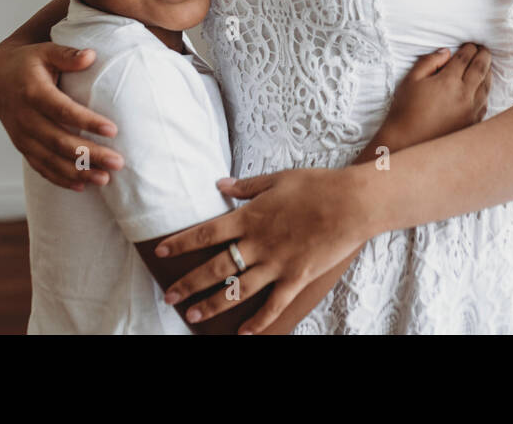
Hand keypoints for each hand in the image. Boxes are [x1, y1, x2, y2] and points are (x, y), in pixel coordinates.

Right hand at [0, 40, 123, 189]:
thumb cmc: (29, 62)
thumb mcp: (45, 51)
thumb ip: (68, 55)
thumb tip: (91, 55)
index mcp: (33, 93)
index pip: (62, 110)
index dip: (87, 121)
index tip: (113, 130)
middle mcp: (25, 118)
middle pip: (59, 141)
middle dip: (89, 154)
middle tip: (118, 162)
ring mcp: (22, 136)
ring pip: (50, 160)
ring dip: (78, 172)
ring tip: (105, 179)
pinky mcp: (22, 146)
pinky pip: (41, 167)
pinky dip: (60, 178)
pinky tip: (82, 186)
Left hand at [153, 166, 370, 333]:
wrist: (353, 202)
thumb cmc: (317, 185)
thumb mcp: (278, 178)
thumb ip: (247, 186)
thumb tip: (220, 185)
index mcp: (251, 217)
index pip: (206, 232)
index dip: (181, 242)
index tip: (160, 251)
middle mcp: (259, 243)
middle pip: (215, 267)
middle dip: (188, 282)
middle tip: (168, 295)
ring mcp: (277, 263)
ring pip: (237, 290)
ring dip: (212, 303)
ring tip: (191, 315)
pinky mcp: (297, 278)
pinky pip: (273, 305)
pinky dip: (258, 321)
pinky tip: (243, 334)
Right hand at [382, 43, 491, 147]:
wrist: (407, 143)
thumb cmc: (405, 110)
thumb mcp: (411, 80)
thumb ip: (429, 62)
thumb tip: (446, 52)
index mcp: (448, 82)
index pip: (465, 58)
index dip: (469, 48)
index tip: (470, 44)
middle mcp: (464, 95)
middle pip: (480, 69)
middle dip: (484, 56)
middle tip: (484, 49)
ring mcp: (471, 111)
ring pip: (486, 86)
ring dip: (488, 73)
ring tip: (486, 65)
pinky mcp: (472, 123)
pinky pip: (485, 103)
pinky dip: (486, 91)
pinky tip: (483, 88)